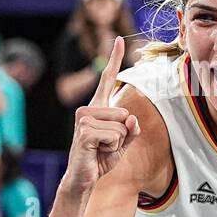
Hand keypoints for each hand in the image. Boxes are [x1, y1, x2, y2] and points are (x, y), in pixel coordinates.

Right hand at [64, 37, 136, 193]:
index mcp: (98, 107)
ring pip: (122, 126)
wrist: (84, 177)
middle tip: (107, 144)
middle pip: (126, 114)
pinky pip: (115, 136)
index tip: (118, 40)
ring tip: (101, 148)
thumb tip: (132, 118)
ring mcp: (84, 118)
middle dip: (124, 134)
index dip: (114, 59)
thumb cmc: (102, 157)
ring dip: (118, 142)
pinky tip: (97, 151)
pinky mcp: (84, 130)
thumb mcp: (123, 142)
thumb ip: (132, 129)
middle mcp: (88, 108)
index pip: (107, 79)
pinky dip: (112, 148)